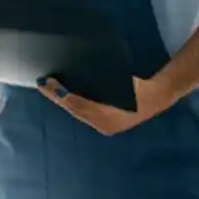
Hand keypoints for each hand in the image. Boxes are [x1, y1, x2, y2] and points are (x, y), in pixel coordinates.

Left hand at [37, 75, 174, 135]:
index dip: (61, 94)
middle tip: (42, 84)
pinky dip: (74, 104)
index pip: (77, 104)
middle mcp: (103, 125)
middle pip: (74, 110)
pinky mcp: (104, 123)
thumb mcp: (119, 82)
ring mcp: (104, 126)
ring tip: (48, 89)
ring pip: (77, 113)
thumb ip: (102, 81)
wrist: (156, 98)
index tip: (49, 83)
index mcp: (107, 115)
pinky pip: (84, 114)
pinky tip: (64, 95)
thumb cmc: (138, 87)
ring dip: (63, 101)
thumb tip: (78, 72)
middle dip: (57, 97)